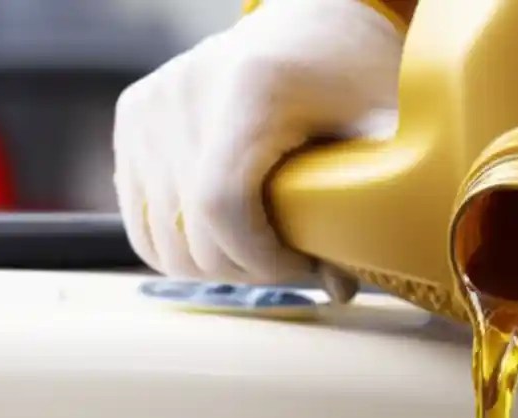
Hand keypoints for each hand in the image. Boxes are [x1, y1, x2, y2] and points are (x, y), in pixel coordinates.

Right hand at [112, 0, 404, 300]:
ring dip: (217, 264)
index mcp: (251, 90)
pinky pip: (142, 222)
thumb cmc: (356, 79)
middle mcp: (184, 92)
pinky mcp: (134, 117)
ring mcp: (150, 105)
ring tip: (266, 247)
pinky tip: (231, 233)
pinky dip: (183, 245)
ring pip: (161, 241)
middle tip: (297, 259)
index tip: (306, 261)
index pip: (222, 206)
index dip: (262, 258)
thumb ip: (375, 206)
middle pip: (190, 234)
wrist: (313, 23)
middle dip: (249, 268)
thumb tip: (339, 290)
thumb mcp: (383, 133)